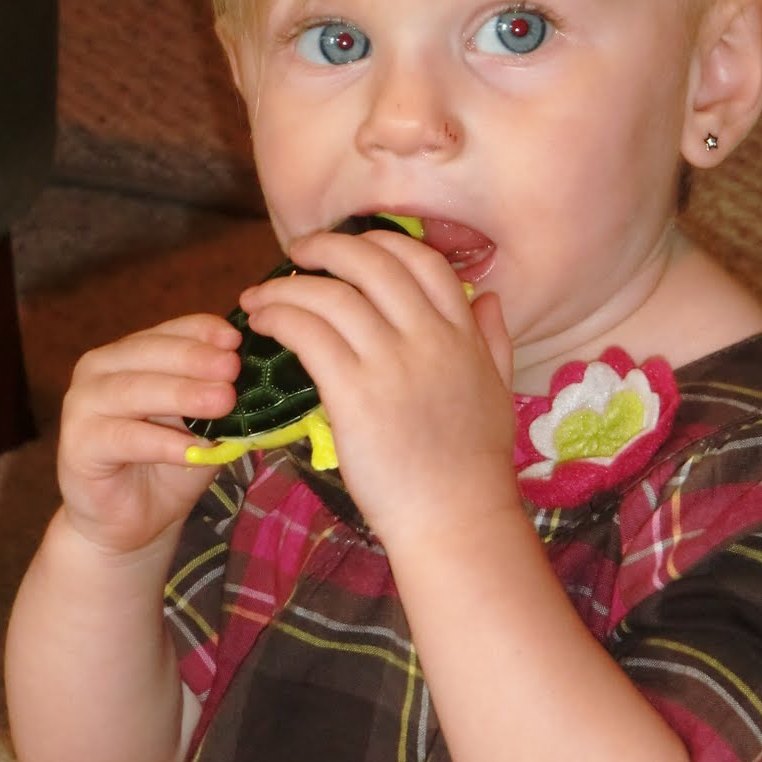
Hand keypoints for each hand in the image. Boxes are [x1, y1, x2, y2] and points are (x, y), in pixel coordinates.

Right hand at [56, 314, 241, 555]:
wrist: (131, 521)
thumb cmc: (169, 461)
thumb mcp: (201, 420)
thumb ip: (216, 392)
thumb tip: (254, 371)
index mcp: (131, 353)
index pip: (169, 331)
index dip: (202, 331)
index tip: (237, 339)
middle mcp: (100, 369)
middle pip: (150, 353)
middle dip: (194, 359)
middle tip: (232, 368)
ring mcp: (82, 404)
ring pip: (134, 391)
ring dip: (181, 394)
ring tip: (222, 401)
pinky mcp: (77, 444)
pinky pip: (124, 438)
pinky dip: (161, 443)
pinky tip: (192, 450)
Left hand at [240, 229, 517, 545]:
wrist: (457, 521)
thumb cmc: (475, 466)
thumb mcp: (500, 391)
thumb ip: (494, 339)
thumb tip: (488, 296)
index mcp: (462, 335)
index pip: (424, 261)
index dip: (384, 241)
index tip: (353, 246)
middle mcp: (429, 338)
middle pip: (372, 262)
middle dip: (328, 247)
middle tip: (298, 252)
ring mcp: (391, 363)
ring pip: (331, 294)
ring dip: (288, 285)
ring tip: (262, 296)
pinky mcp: (354, 394)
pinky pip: (308, 333)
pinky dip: (280, 317)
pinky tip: (264, 324)